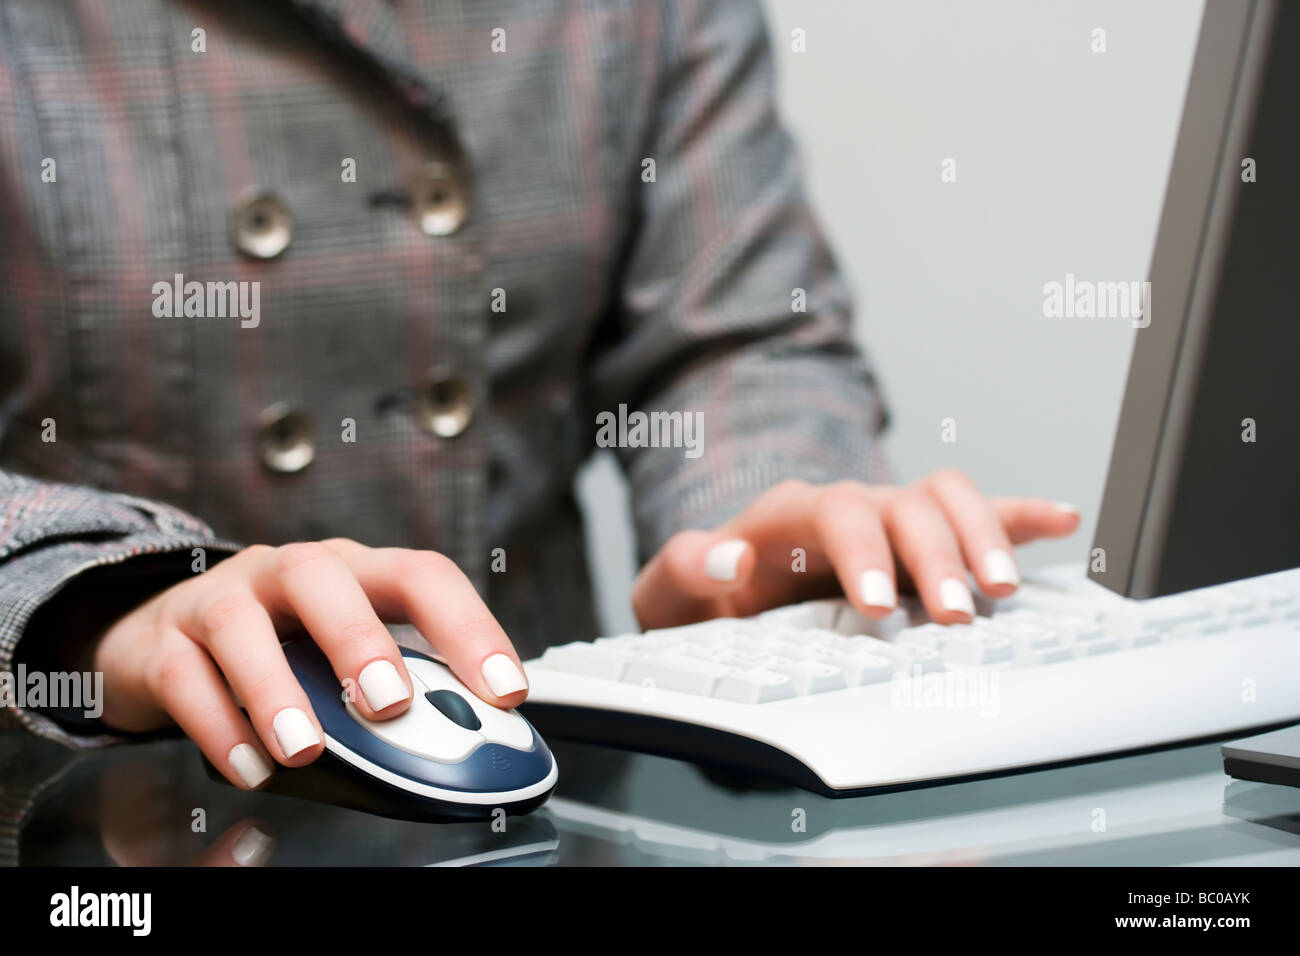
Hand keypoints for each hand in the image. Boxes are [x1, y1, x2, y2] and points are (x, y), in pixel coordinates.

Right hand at [93, 539, 527, 789]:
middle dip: (361, 640)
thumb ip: (398, 678)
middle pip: (324, 578)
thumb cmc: (281, 644)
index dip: (468, 626)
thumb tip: (469, 733)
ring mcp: (222, 598)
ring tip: (304, 751)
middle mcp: (289, 571)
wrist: (164, 635)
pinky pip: (184, 676)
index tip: (504, 689)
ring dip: (276, 691)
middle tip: (390, 704)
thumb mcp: (341, 648)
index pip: (421, 575)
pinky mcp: (163, 640)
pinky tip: (248, 767)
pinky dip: (216, 726)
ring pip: (242, 626)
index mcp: (355, 570)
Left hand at [633, 470, 1080, 629]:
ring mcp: (887, 521)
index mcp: (784, 516)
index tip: (877, 604)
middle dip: (934, 554)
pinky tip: (1061, 519)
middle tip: (954, 612)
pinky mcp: (918, 542)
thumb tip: (725, 559)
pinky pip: (975, 514)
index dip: (861, 551)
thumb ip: (681, 570)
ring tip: (1002, 588)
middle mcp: (845, 508)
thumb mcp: (668, 593)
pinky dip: (1018, 515)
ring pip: (946, 499)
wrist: (719, 592)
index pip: (833, 511)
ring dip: (982, 537)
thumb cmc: (701, 597)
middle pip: (902, 503)